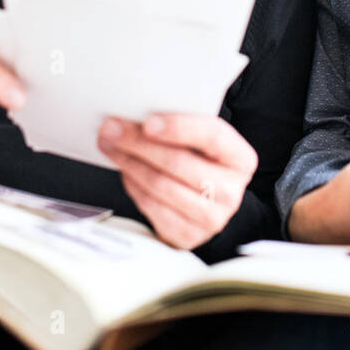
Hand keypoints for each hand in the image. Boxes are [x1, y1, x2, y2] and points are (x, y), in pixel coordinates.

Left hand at [96, 113, 257, 249]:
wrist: (209, 205)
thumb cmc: (202, 164)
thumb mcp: (203, 144)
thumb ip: (182, 128)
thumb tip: (136, 115)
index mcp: (240, 158)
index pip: (212, 136)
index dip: (178, 127)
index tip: (147, 121)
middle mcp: (230, 190)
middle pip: (178, 162)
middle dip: (138, 142)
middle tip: (112, 128)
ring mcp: (211, 217)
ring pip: (159, 184)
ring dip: (128, 162)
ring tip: (110, 145)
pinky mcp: (188, 235)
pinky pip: (151, 206)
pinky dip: (132, 184)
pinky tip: (124, 169)